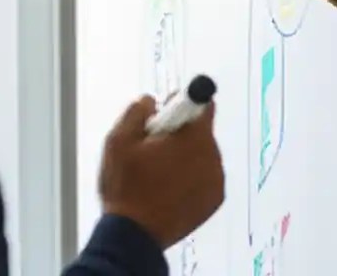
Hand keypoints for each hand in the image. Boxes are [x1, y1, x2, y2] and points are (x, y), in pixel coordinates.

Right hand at [98, 95, 224, 248]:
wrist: (135, 235)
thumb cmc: (127, 186)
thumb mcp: (120, 141)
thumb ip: (138, 112)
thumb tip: (152, 101)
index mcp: (195, 137)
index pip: (203, 105)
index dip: (184, 105)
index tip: (167, 114)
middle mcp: (213, 155)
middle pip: (201, 132)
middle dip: (180, 135)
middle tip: (154, 151)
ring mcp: (217, 179)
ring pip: (203, 156)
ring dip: (186, 158)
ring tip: (158, 175)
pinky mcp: (215, 199)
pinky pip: (205, 178)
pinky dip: (192, 180)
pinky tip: (169, 191)